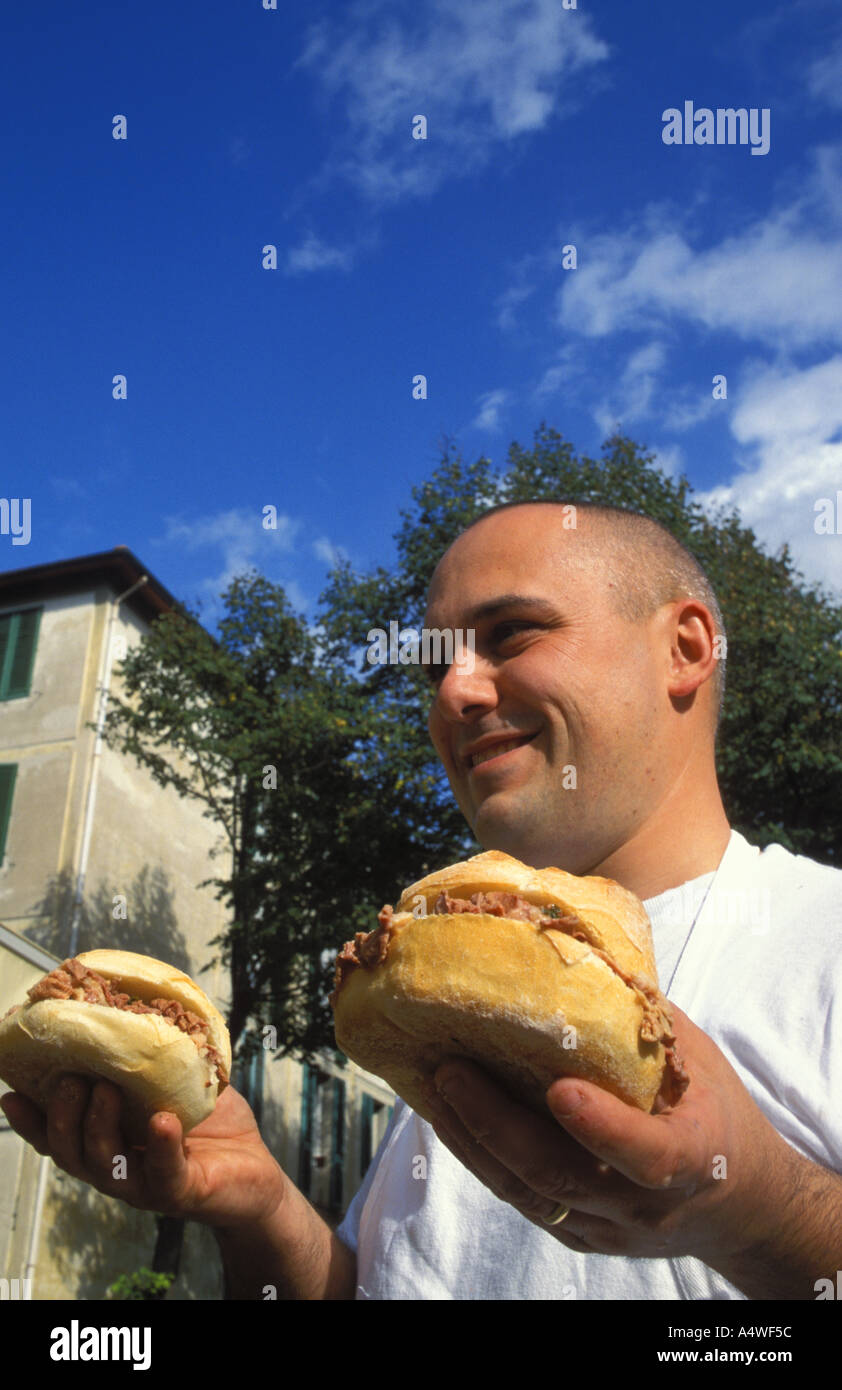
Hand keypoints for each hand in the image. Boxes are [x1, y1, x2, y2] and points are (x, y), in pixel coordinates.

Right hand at [0, 1078, 285, 1229]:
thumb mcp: (182, 1082)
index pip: (59, 1134)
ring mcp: (145, 1183)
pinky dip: (160, 1147)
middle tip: (71, 1079)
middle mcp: (117, 1167)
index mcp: (110, 1140)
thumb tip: (145, 996)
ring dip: (99, 1126)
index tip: (9, 1091)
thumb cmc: (214, 1125)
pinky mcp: (180, 1192)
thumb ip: (159, 1054)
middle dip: (62, 1114)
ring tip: (106, 1090)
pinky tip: (161, 1123)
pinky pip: (162, 1173)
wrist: (258, 1172)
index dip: (32, 1118)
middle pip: (70, 1150)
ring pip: (103, 1164)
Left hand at [425, 1003, 790, 1265]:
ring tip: (435, 1086)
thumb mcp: (699, 1062)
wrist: (738, 1206)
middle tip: (452, 1070)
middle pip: (562, 1176)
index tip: (558, 1088)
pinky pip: (522, 1200)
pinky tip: (451, 1116)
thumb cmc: (715, 1112)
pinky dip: (482, 1157)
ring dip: (473, 1140)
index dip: (602, 1126)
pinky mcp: (579, 1236)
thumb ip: (644, 1024)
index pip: (648, 1155)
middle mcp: (646, 1205)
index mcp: (693, 1158)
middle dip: (497, 1124)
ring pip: (529, 1194)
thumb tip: (583, 956)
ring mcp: (608, 1228)